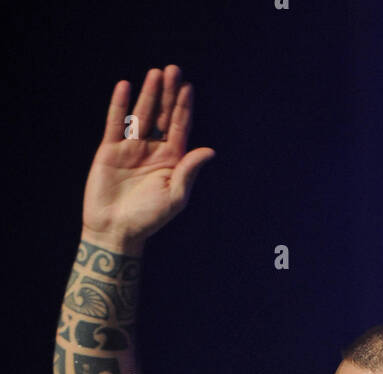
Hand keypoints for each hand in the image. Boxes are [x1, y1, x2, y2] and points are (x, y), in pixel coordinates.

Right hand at [81, 66, 214, 253]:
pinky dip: (120, 105)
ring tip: (155, 73)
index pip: (180, 128)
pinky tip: (125, 86)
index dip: (184, 107)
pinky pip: (116, 122)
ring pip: (141, 115)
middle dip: (169, 94)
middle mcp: (153, 150)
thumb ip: (189, 171)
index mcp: (171, 160)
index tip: (188, 87)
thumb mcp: (174, 196)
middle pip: (163, 116)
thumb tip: (209, 150)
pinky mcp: (110, 149)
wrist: (116, 230)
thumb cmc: (149, 218)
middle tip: (173, 70)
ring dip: (149, 94)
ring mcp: (131, 148)